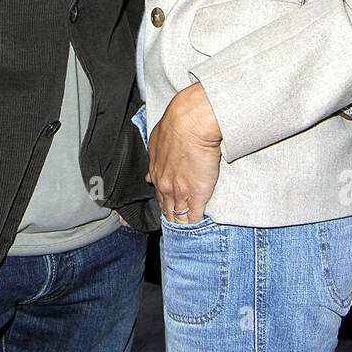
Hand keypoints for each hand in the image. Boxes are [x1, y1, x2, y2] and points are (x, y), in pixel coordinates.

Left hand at [146, 82, 221, 222]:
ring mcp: (180, 192)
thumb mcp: (157, 140)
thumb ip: (156, 157)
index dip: (165, 204)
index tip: (170, 209)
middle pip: (167, 210)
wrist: (191, 123)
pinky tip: (199, 224)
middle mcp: (165, 186)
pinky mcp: (197, 195)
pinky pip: (194, 216)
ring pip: (179, 217)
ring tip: (187, 229)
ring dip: (183, 223)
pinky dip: (196, 222)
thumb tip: (152, 170)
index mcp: (156, 173)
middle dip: (171, 217)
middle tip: (177, 224)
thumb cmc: (176, 125)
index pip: (159, 197)